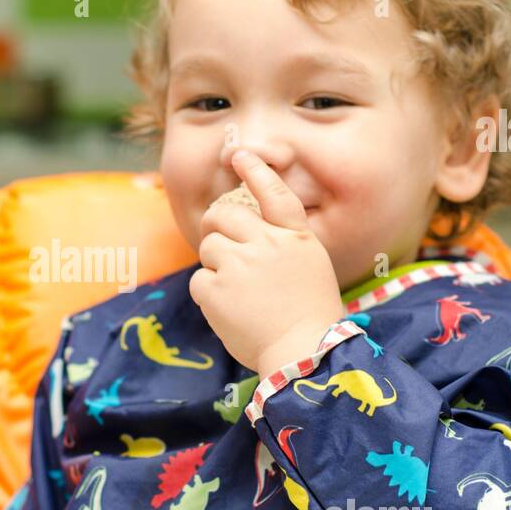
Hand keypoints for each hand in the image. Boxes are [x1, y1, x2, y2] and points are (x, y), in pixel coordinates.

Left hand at [189, 149, 346, 376]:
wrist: (304, 354)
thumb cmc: (310, 317)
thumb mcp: (312, 269)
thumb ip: (281, 246)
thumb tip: (245, 236)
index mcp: (296, 239)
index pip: (275, 195)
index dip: (256, 171)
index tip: (239, 155)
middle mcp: (268, 244)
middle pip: (225, 216)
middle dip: (215, 226)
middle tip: (218, 242)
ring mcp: (240, 265)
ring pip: (208, 247)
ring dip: (214, 265)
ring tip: (234, 291)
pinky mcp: (217, 289)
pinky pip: (198, 279)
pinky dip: (207, 294)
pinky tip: (227, 309)